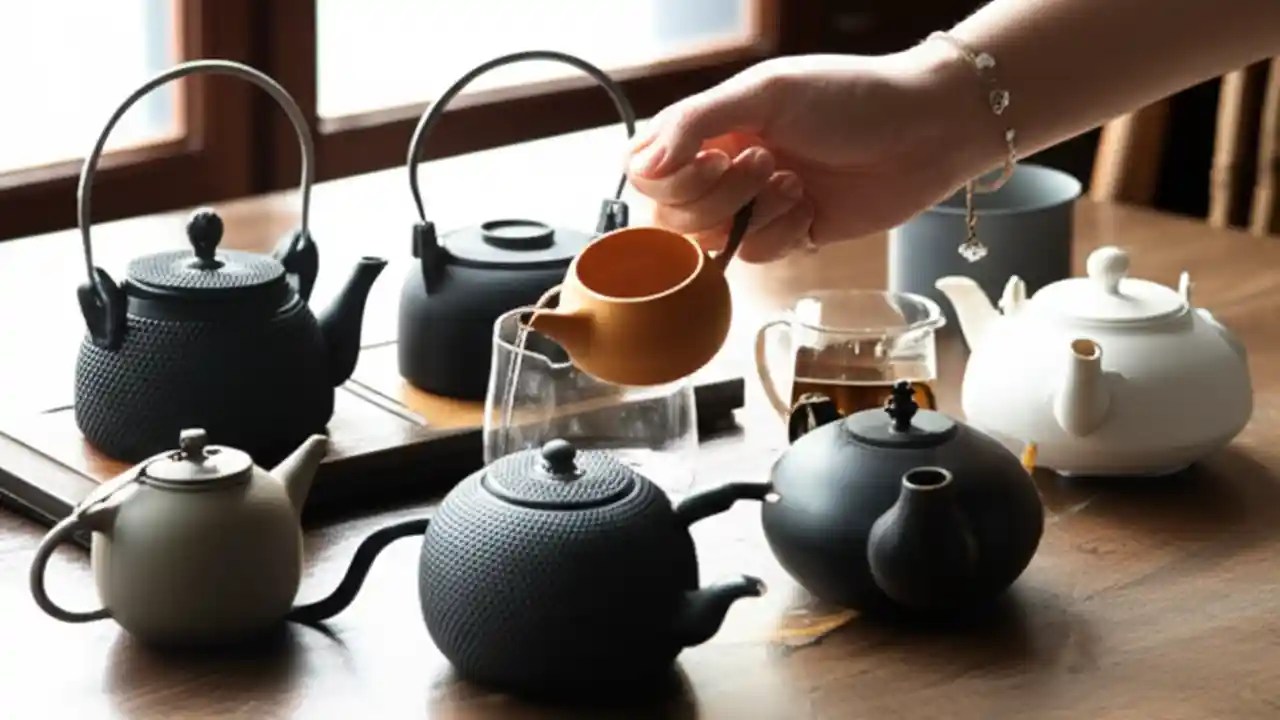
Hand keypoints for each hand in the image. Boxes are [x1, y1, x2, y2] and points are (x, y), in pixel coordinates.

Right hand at [626, 46, 993, 262]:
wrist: (926, 130)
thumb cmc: (851, 96)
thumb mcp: (767, 92)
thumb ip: (696, 122)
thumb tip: (644, 166)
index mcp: (710, 127)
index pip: (646, 171)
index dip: (671, 177)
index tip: (716, 156)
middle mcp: (724, 168)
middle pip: (672, 215)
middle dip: (720, 196)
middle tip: (767, 163)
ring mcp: (755, 206)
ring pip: (712, 241)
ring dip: (754, 214)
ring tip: (795, 182)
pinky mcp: (788, 236)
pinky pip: (755, 257)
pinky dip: (782, 234)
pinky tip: (812, 207)